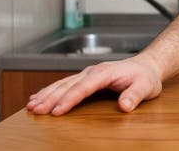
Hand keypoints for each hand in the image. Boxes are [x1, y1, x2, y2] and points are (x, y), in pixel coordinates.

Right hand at [26, 53, 162, 115]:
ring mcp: (88, 73)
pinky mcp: (85, 78)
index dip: (70, 99)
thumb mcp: (146, 87)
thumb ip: (135, 95)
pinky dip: (50, 90)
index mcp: (105, 72)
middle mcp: (93, 71)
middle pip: (68, 85)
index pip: (84, 86)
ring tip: (31, 106)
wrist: (146, 66)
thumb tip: (124, 106)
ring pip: (63, 83)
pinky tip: (38, 97)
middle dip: (51, 97)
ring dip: (46, 94)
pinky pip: (65, 84)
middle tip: (36, 110)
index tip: (57, 111)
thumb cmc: (145, 77)